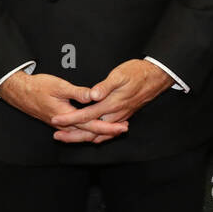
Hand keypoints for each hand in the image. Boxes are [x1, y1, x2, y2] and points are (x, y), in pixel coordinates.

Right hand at [0, 71, 128, 144]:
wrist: (20, 92)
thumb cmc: (39, 87)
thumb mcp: (59, 86)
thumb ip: (78, 92)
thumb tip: (94, 96)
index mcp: (67, 115)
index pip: (92, 125)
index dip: (108, 127)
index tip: (121, 127)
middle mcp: (65, 124)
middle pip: (90, 132)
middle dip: (108, 132)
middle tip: (124, 129)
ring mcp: (62, 125)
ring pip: (84, 133)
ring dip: (100, 132)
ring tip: (115, 128)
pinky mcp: (61, 122)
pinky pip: (78, 130)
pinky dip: (89, 130)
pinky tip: (97, 127)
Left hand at [49, 60, 171, 142]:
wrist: (156, 77)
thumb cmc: (137, 73)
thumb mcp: (120, 75)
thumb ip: (105, 86)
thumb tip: (92, 95)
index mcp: (111, 104)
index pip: (86, 115)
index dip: (69, 119)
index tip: (55, 120)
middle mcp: (115, 114)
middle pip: (91, 131)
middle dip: (73, 135)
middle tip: (57, 137)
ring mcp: (120, 117)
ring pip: (100, 134)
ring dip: (83, 138)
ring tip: (68, 138)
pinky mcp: (123, 116)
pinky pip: (108, 132)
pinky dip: (97, 137)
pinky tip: (91, 136)